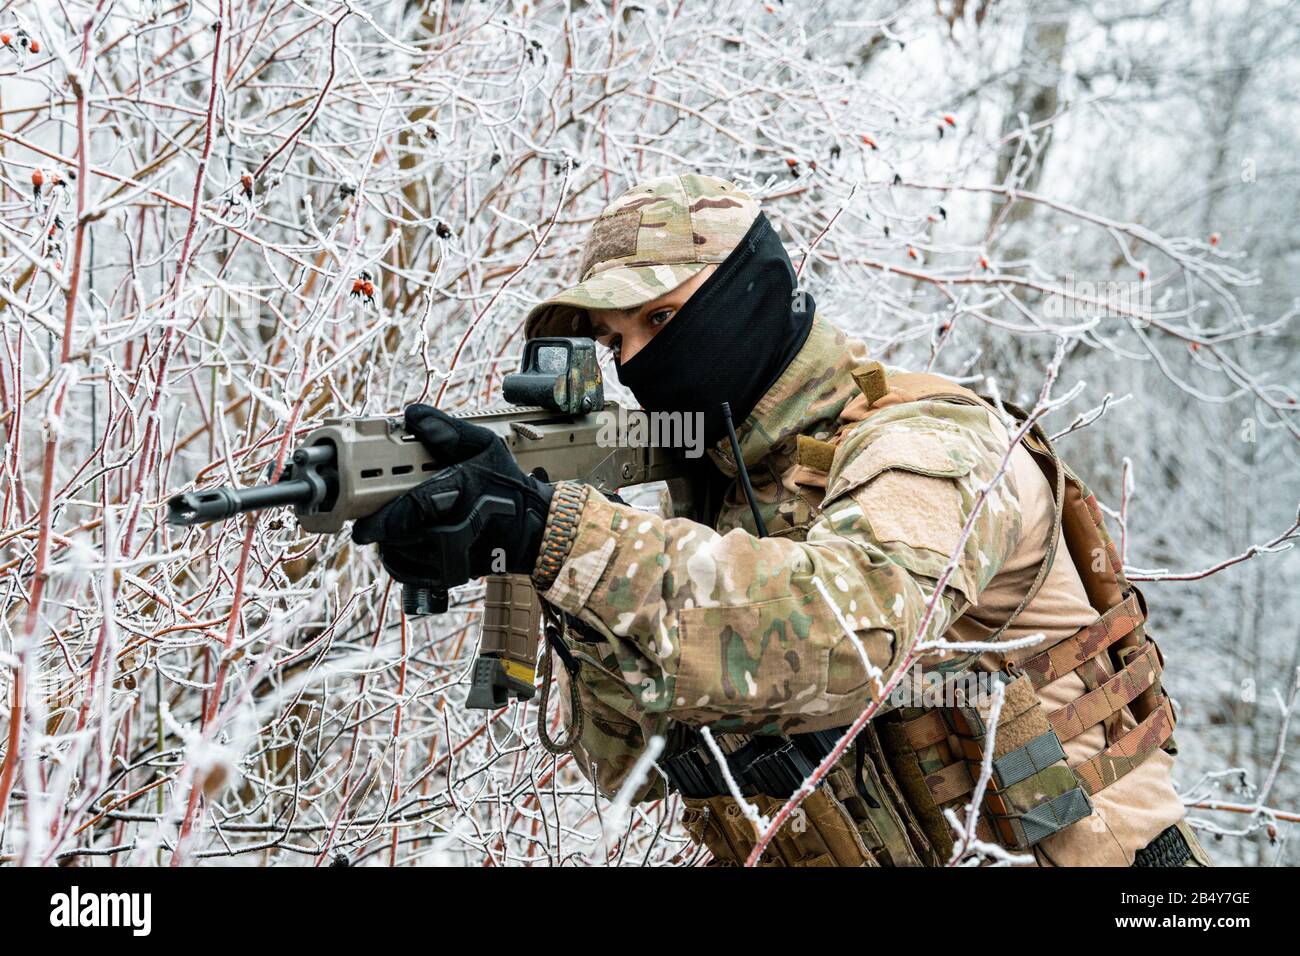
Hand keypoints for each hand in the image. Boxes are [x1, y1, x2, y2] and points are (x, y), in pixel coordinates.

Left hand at [351, 404, 553, 588]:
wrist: (533, 529)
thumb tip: (412, 415)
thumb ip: (447, 430)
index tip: (363, 523)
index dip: (386, 517)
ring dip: (388, 540)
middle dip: (381, 527)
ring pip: (400, 553)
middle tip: (370, 518)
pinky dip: (396, 560)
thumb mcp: (485, 446)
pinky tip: (400, 545)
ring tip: (393, 525)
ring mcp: (454, 556)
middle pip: (401, 535)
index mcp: (464, 491)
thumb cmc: (505, 484)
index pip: (416, 508)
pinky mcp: (451, 574)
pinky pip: (407, 572)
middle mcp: (459, 528)